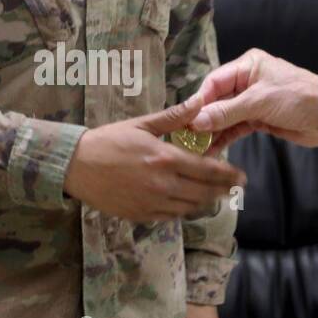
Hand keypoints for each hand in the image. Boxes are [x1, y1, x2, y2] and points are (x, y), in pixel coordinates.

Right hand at [63, 91, 246, 219]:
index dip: (228, 175)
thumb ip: (174, 117)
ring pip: (190, 207)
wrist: (75, 165)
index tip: (241, 176)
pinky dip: (183, 210)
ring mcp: (152, 203)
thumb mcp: (141, 124)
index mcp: (165, 158)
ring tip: (215, 196)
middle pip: (203, 192)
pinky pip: (171, 217)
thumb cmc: (108, 140)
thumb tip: (199, 101)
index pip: (207, 170)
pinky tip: (187, 203)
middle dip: (222, 190)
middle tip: (234, 187)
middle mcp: (162, 184)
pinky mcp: (141, 215)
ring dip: (205, 201)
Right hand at [190, 47, 317, 156]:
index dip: (199, 101)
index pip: (214, 82)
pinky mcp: (258, 119)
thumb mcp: (259, 102)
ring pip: (225, 116)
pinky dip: (225, 138)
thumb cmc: (296, 98)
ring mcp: (252, 101)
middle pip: (217, 100)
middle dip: (203, 119)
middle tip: (186, 136)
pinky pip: (235, 128)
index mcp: (247, 66)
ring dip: (212, 131)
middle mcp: (247, 81)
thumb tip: (196, 122)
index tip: (185, 119)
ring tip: (196, 148)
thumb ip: (226, 112)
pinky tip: (212, 150)